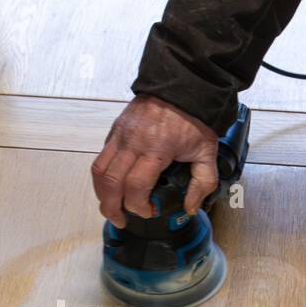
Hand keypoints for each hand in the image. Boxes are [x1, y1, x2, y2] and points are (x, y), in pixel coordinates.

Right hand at [92, 95, 218, 227]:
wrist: (181, 86)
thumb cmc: (193, 118)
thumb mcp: (207, 151)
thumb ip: (203, 182)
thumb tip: (190, 207)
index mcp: (156, 149)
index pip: (135, 186)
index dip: (138, 206)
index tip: (149, 212)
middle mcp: (132, 143)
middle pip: (111, 183)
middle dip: (112, 207)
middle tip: (120, 220)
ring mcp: (120, 136)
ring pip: (99, 171)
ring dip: (101, 194)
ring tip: (110, 208)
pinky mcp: (115, 131)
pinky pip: (101, 158)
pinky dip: (103, 176)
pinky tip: (112, 186)